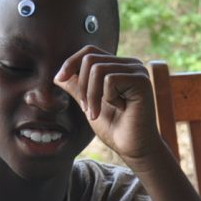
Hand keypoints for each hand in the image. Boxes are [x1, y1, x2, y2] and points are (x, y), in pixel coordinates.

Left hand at [55, 47, 163, 163]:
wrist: (133, 148)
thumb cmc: (114, 129)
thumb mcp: (89, 104)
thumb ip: (77, 88)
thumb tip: (58, 75)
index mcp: (120, 66)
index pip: (90, 52)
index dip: (71, 62)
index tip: (60, 79)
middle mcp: (131, 64)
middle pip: (90, 59)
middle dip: (82, 87)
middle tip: (86, 109)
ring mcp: (138, 71)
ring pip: (97, 69)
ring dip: (92, 95)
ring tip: (96, 113)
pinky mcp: (141, 81)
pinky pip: (110, 79)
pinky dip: (107, 98)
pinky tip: (120, 109)